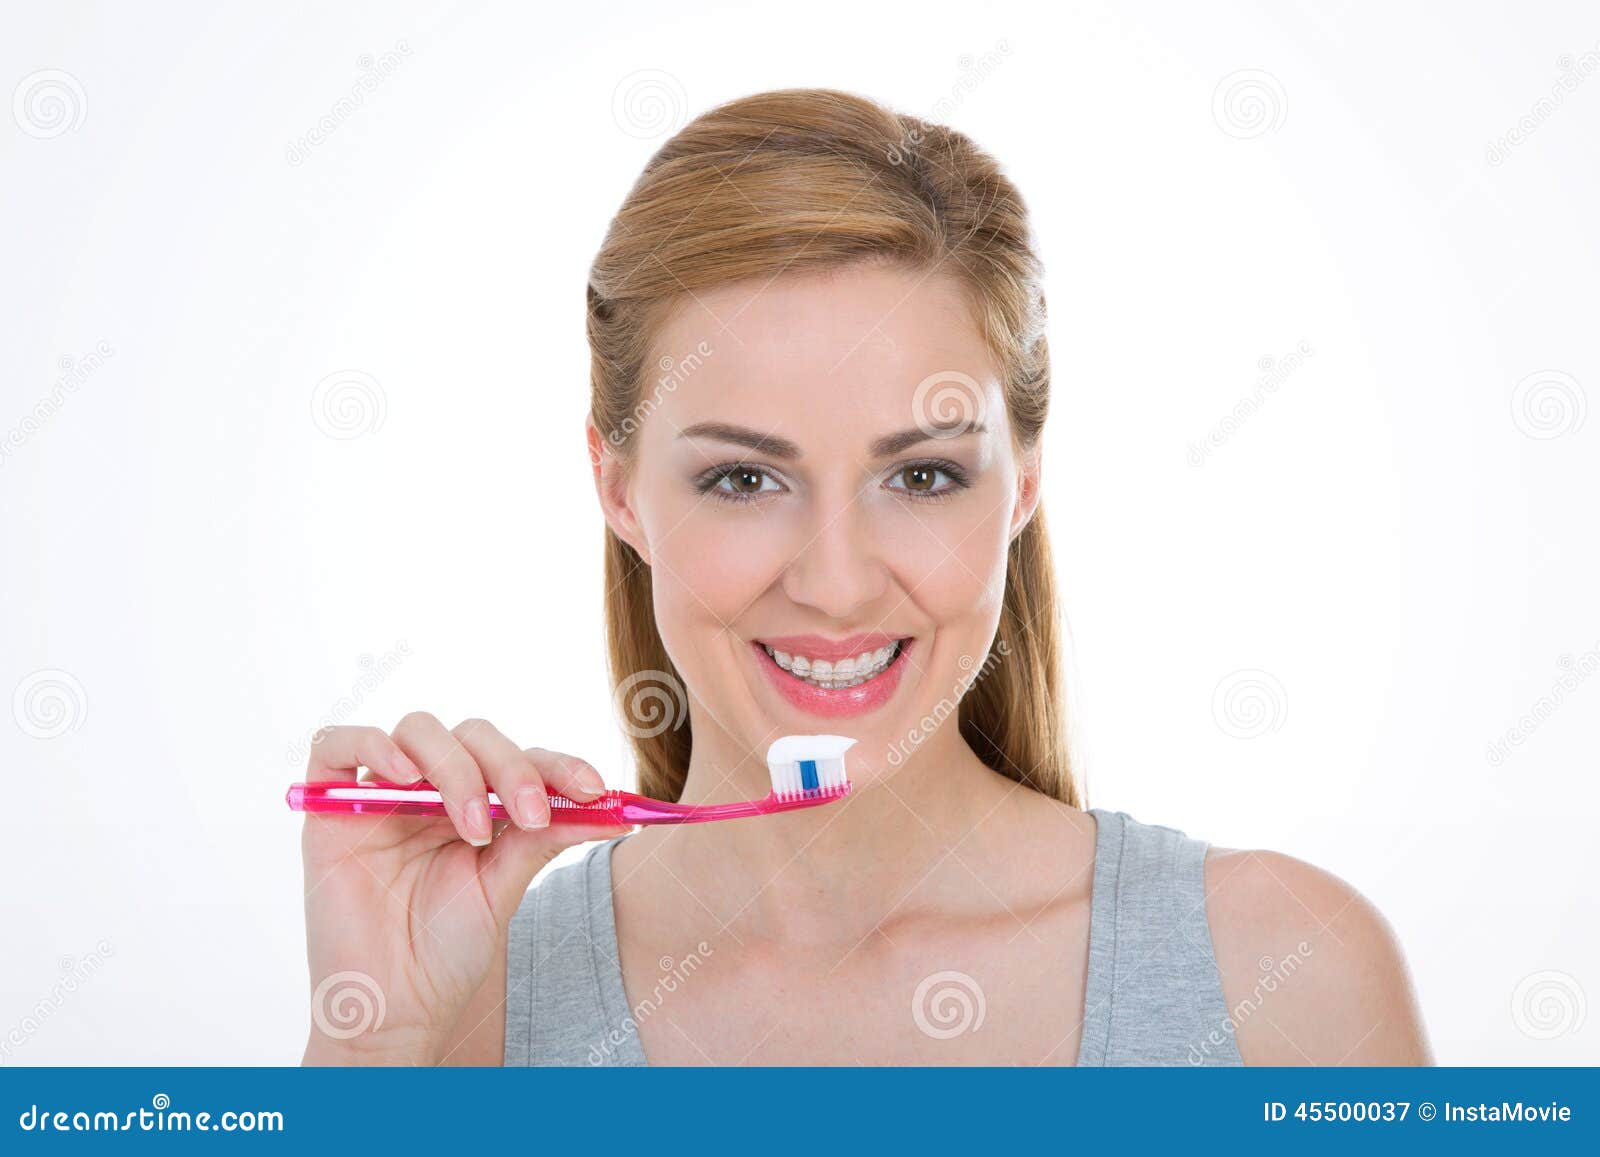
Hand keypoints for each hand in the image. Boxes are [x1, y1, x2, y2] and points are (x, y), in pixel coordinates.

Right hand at [297, 714, 629, 1063]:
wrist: (394, 1007)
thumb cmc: (447, 949)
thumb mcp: (505, 885)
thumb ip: (545, 836)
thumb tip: (613, 806)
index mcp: (476, 801)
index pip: (519, 757)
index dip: (557, 763)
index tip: (596, 789)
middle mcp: (429, 788)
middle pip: (473, 734)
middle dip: (511, 767)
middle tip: (532, 814)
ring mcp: (380, 792)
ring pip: (419, 730)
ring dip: (457, 768)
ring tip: (474, 828)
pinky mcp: (328, 805)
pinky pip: (336, 744)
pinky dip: (373, 746)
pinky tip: (406, 779)